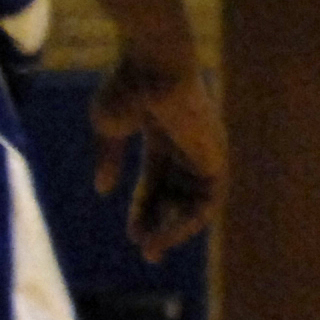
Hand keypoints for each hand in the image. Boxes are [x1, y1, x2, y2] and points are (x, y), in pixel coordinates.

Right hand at [88, 53, 221, 257]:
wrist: (153, 65)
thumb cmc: (127, 87)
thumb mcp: (109, 129)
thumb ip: (109, 159)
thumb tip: (103, 190)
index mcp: (162, 135)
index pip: (156, 181)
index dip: (142, 208)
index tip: (131, 235)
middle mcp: (188, 147)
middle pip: (176, 196)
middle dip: (160, 225)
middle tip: (147, 254)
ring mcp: (204, 153)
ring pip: (195, 203)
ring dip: (174, 229)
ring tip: (151, 251)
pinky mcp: (216, 158)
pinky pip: (209, 202)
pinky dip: (190, 221)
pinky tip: (166, 236)